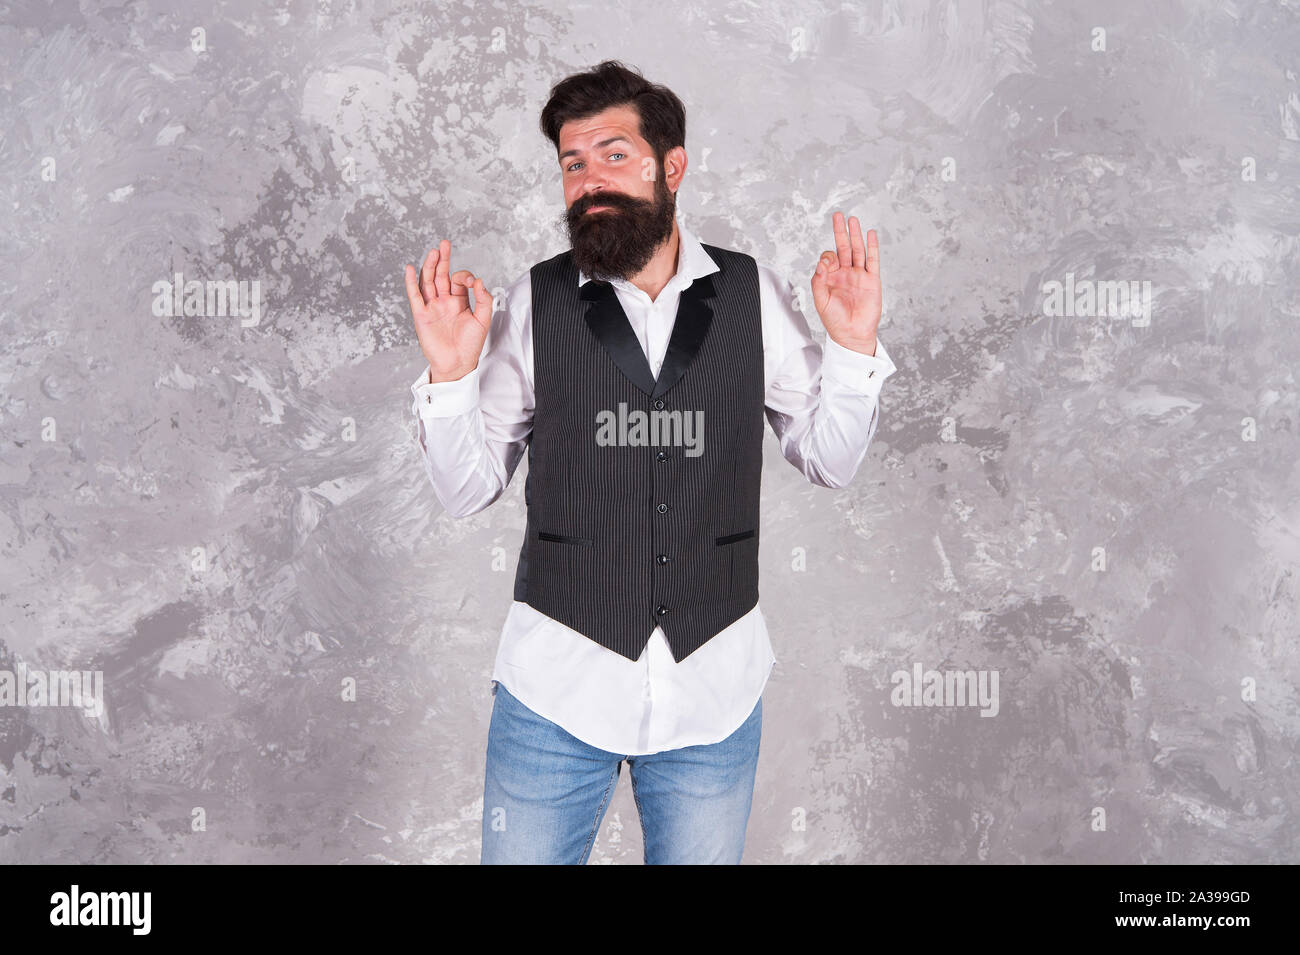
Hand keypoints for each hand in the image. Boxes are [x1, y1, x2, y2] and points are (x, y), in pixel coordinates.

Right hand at [405, 239, 492, 382]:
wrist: (457, 364)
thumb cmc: (470, 345)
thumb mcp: (483, 320)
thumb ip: (484, 300)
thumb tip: (479, 281)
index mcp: (459, 301)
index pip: (458, 280)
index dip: (465, 276)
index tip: (472, 283)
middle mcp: (444, 302)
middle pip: (441, 275)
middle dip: (443, 259)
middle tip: (444, 243)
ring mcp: (432, 307)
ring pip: (428, 282)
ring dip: (429, 266)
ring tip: (433, 252)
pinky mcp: (421, 315)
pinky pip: (415, 296)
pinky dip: (411, 282)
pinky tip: (410, 269)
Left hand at [811, 212, 880, 355]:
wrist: (852, 334)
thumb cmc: (834, 320)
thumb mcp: (820, 301)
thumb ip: (818, 281)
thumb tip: (822, 263)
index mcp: (831, 277)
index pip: (829, 258)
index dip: (827, 257)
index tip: (827, 264)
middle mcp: (845, 273)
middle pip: (843, 247)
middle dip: (840, 231)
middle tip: (838, 215)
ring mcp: (859, 275)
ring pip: (858, 250)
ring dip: (855, 235)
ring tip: (853, 220)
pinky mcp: (872, 280)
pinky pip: (873, 260)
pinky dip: (872, 247)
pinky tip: (870, 234)